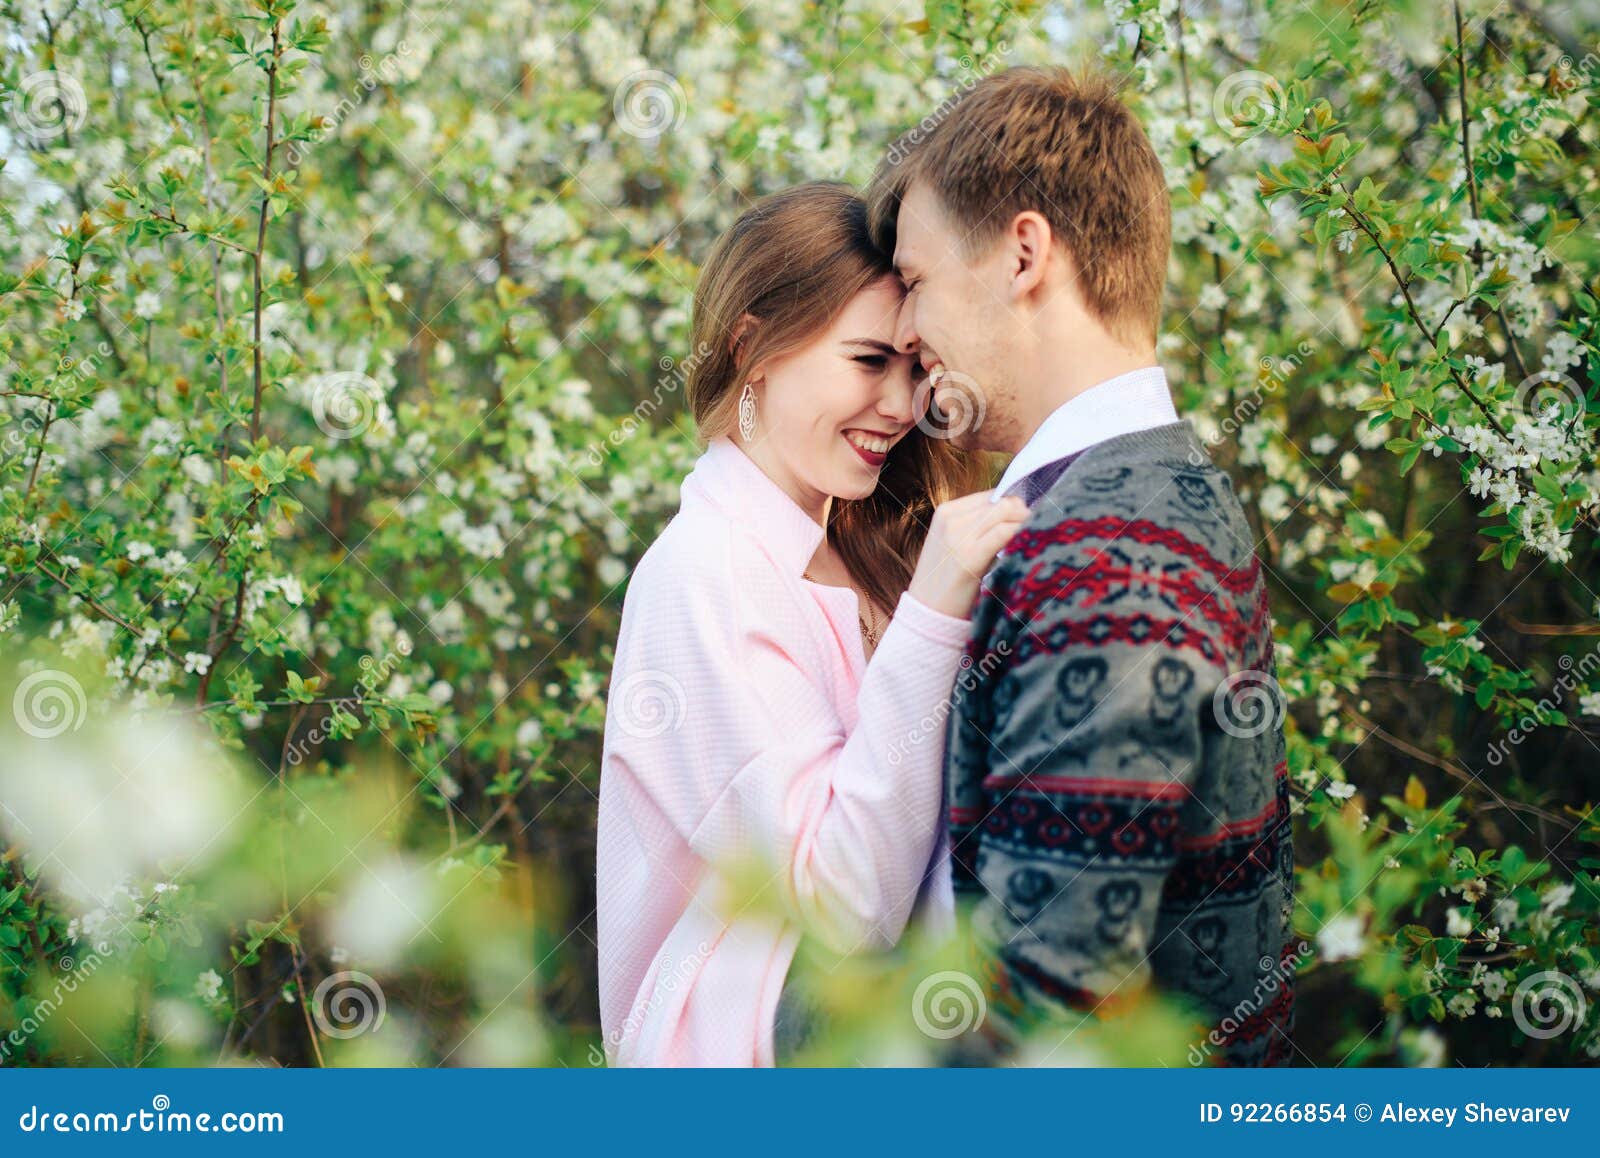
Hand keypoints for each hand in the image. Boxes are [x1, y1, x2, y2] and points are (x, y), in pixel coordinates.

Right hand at [906, 490, 1029, 618]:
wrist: (927, 613)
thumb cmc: (946, 581)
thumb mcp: (953, 544)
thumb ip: (976, 527)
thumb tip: (1015, 514)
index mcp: (946, 512)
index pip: (991, 496)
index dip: (1013, 505)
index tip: (1027, 520)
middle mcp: (951, 519)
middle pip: (1001, 502)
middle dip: (1023, 513)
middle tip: (1037, 530)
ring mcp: (958, 536)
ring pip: (1006, 512)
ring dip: (1025, 522)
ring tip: (1034, 538)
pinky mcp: (969, 556)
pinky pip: (1005, 532)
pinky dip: (1021, 533)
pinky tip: (1027, 545)